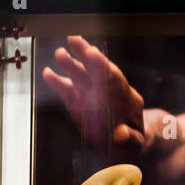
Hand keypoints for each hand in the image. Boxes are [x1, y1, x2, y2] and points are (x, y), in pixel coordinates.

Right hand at [42, 36, 145, 159]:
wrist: (125, 144)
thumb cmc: (133, 143)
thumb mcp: (135, 143)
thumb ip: (130, 138)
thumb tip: (121, 133)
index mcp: (128, 99)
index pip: (116, 80)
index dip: (103, 67)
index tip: (93, 53)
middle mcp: (109, 93)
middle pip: (97, 72)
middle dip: (86, 55)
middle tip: (74, 39)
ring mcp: (93, 96)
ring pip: (81, 78)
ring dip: (70, 65)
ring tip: (60, 53)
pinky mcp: (79, 103)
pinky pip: (68, 92)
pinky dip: (58, 83)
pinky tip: (48, 73)